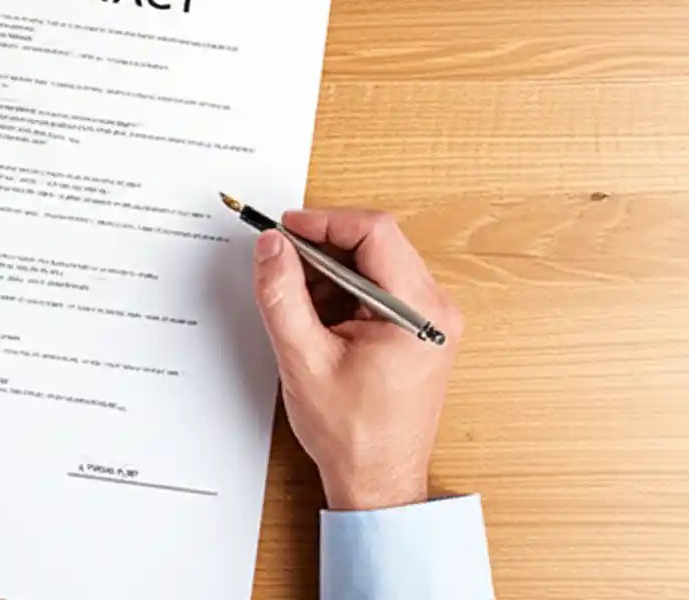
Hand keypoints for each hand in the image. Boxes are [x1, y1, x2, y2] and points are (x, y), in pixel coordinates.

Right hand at [252, 209, 462, 510]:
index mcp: (419, 312)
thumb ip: (282, 296)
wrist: (377, 481)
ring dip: (329, 273)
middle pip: (376, 244)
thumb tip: (270, 248)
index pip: (376, 233)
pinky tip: (317, 321)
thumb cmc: (354, 436)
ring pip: (373, 265)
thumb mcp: (304, 359)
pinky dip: (341, 293)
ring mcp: (429, 320)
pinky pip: (376, 288)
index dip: (324, 222)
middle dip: (322, 249)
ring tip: (299, 308)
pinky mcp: (416, 330)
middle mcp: (435, 310)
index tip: (286, 229)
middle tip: (282, 264)